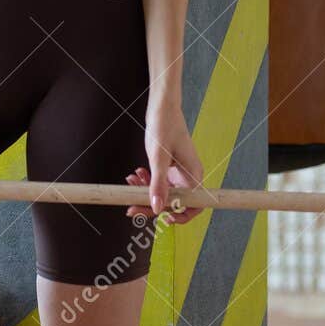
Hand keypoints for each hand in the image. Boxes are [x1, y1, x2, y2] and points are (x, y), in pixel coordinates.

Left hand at [126, 100, 204, 226]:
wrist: (162, 106)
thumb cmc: (165, 126)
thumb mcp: (159, 157)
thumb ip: (158, 184)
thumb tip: (157, 209)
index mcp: (193, 175)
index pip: (193, 206)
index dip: (180, 217)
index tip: (161, 219)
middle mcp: (188, 177)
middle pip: (174, 202)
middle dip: (152, 206)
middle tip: (131, 207)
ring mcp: (178, 173)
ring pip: (163, 193)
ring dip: (146, 193)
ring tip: (131, 184)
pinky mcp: (169, 168)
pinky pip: (159, 182)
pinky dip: (146, 182)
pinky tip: (135, 174)